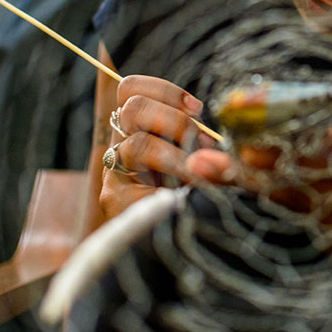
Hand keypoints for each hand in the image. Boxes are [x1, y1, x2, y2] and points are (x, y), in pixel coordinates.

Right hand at [99, 75, 233, 218]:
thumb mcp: (201, 159)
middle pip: (133, 107)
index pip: (131, 88)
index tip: (197, 108)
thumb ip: (206, 144)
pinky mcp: (115, 202)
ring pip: (138, 144)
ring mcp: (115, 173)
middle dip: (175, 121)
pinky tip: (183, 202)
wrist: (173, 244)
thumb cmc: (193, 190)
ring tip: (198, 176)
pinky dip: (170, 194)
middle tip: (200, 145)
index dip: (164, 90)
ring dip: (179, 157)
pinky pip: (139, 189)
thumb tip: (216, 147)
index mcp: (138, 126)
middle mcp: (121, 144)